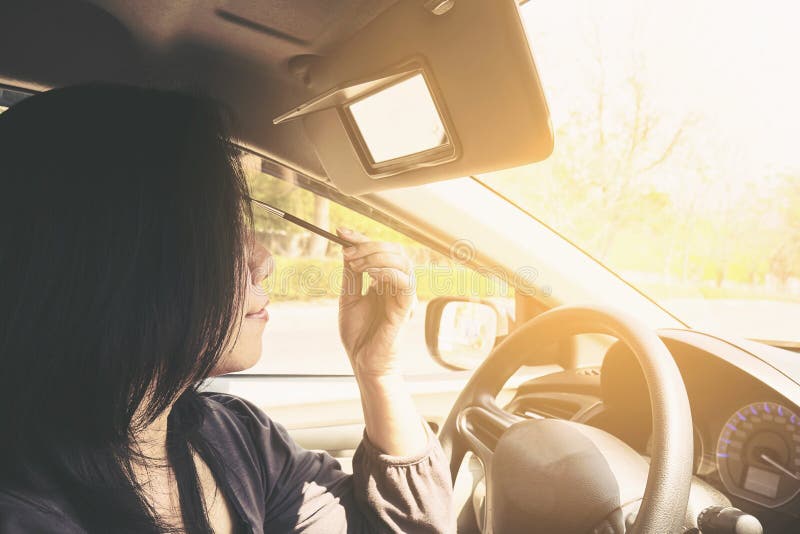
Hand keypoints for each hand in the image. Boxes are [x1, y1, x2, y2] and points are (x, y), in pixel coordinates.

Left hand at [337, 228, 415, 377]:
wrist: (363, 362)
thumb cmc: (359, 335)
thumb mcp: (349, 297)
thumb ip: (351, 274)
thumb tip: (346, 248)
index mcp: (386, 282)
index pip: (381, 251)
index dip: (362, 238)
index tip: (340, 231)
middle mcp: (398, 285)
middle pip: (394, 251)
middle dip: (369, 245)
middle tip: (345, 251)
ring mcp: (404, 296)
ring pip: (402, 262)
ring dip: (376, 256)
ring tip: (354, 264)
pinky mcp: (405, 308)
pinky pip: (404, 282)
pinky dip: (387, 271)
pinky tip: (369, 274)